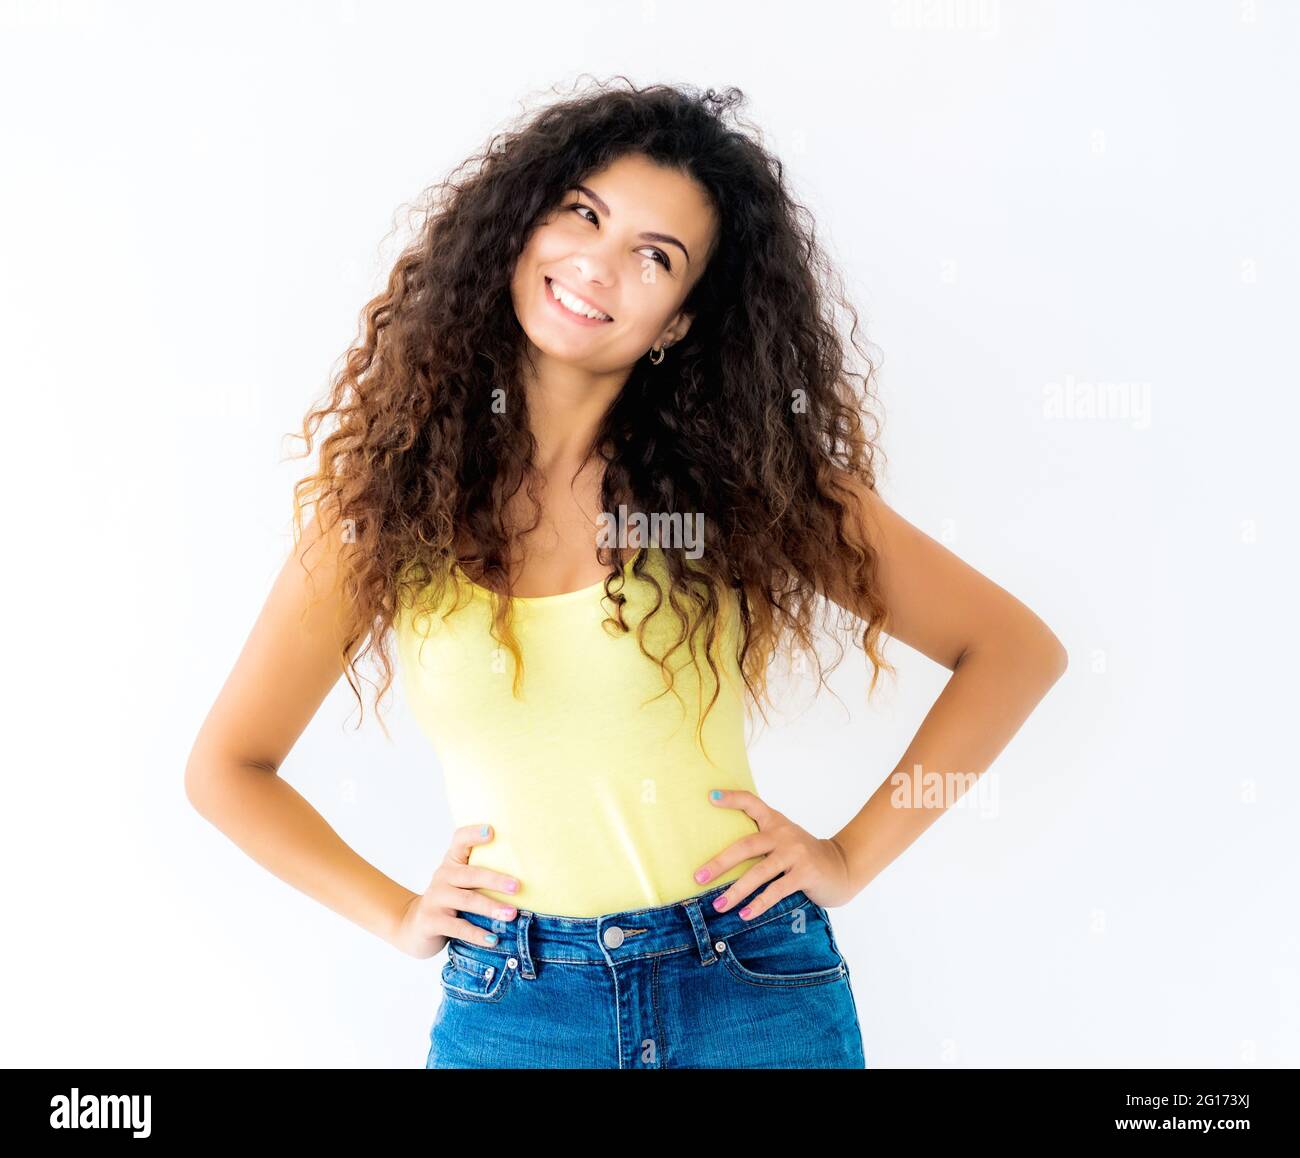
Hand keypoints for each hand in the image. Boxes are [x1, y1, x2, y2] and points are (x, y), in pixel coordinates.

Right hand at [389, 823, 521, 959]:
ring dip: (491, 907)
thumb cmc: (450, 900)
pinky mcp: (431, 921)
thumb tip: (526, 878)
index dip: (474, 834)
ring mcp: (435, 898)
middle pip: (470, 874)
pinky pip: (458, 927)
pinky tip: (494, 939)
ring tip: (512, 915)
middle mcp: (442, 876)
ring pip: (466, 900)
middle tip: (517, 886)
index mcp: (452, 862)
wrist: (415, 925)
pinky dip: (477, 934)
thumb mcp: (462, 883)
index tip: (492, 831)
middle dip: (495, 879)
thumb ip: (483, 874)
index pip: (460, 840)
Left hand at [694, 789, 856, 919]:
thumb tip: (721, 860)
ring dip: (736, 891)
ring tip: (718, 905)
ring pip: (759, 873)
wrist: (842, 867)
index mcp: (775, 822)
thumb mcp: (784, 840)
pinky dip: (759, 904)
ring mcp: (795, 854)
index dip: (732, 798)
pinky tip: (744, 914)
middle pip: (746, 846)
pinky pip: (777, 890)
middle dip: (720, 863)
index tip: (711, 798)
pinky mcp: (805, 874)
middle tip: (699, 877)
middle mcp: (784, 834)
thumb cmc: (803, 856)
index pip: (752, 803)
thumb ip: (761, 841)